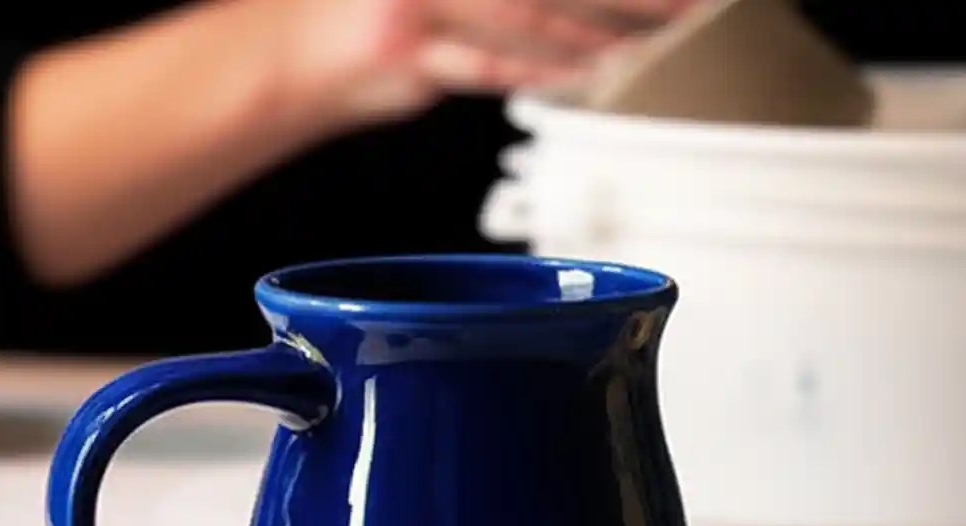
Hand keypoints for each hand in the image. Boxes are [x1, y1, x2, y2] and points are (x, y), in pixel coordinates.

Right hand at [277, 0, 699, 129]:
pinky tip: (585, 78)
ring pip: (528, 12)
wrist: (279, 56)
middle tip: (687, 3)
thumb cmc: (360, 16)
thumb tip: (570, 12)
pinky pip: (487, 66)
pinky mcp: (405, 49)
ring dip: (597, 31)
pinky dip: (540, 72)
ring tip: (652, 43)